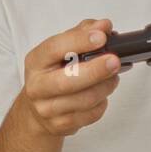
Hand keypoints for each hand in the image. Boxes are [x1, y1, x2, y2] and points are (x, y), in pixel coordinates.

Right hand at [18, 18, 120, 136]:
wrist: (36, 109)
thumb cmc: (52, 74)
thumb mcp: (60, 50)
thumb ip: (81, 33)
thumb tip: (103, 26)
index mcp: (36, 62)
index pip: (55, 48)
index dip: (79, 41)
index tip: (101, 35)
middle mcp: (37, 86)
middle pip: (68, 81)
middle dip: (96, 70)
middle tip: (115, 60)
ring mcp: (47, 109)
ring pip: (84, 100)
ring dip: (105, 87)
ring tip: (113, 77)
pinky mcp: (60, 125)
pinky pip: (90, 115)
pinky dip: (102, 103)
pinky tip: (101, 94)